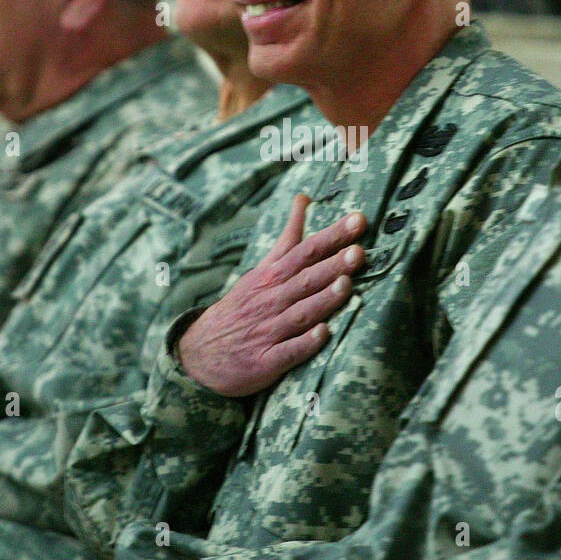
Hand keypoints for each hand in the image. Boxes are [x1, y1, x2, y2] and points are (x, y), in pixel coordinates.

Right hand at [178, 194, 364, 395]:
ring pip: (300, 313)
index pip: (305, 250)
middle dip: (332, 265)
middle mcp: (271, 300)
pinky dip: (304, 343)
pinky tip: (323, 334)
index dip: (332, 236)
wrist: (201, 351)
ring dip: (323, 300)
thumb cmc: (244, 305)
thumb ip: (288, 237)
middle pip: (305, 279)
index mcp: (272, 276)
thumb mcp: (262, 268)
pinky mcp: (266, 361)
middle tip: (358, 252)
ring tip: (346, 285)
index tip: (358, 220)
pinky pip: (288, 352)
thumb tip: (304, 198)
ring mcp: (268, 331)